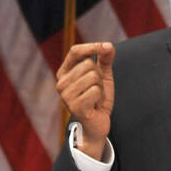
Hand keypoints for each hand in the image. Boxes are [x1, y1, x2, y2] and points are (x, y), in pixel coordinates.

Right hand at [55, 42, 114, 157]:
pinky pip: (95, 91)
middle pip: (88, 64)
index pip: (75, 51)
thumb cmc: (97, 99)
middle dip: (99, 75)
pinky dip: (100, 98)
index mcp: (64, 73)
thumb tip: (109, 46)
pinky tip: (94, 106)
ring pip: (92, 77)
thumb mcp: (102, 76)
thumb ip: (105, 60)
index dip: (92, 47)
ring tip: (95, 98)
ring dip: (100, 87)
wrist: (96, 125)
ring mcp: (66, 95)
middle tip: (96, 90)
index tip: (107, 47)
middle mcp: (61, 83)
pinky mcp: (74, 107)